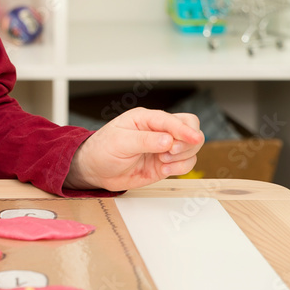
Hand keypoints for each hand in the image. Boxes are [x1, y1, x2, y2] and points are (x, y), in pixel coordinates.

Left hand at [66, 107, 204, 191]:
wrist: (96, 170)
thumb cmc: (103, 150)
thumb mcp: (120, 142)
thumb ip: (144, 140)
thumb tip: (168, 140)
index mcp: (146, 118)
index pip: (172, 119)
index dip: (184, 129)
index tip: (193, 138)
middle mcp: (158, 130)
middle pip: (190, 128)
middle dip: (187, 142)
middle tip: (170, 152)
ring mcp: (164, 147)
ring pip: (191, 147)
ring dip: (183, 156)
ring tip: (162, 161)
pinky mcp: (166, 163)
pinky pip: (186, 163)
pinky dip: (181, 168)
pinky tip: (164, 169)